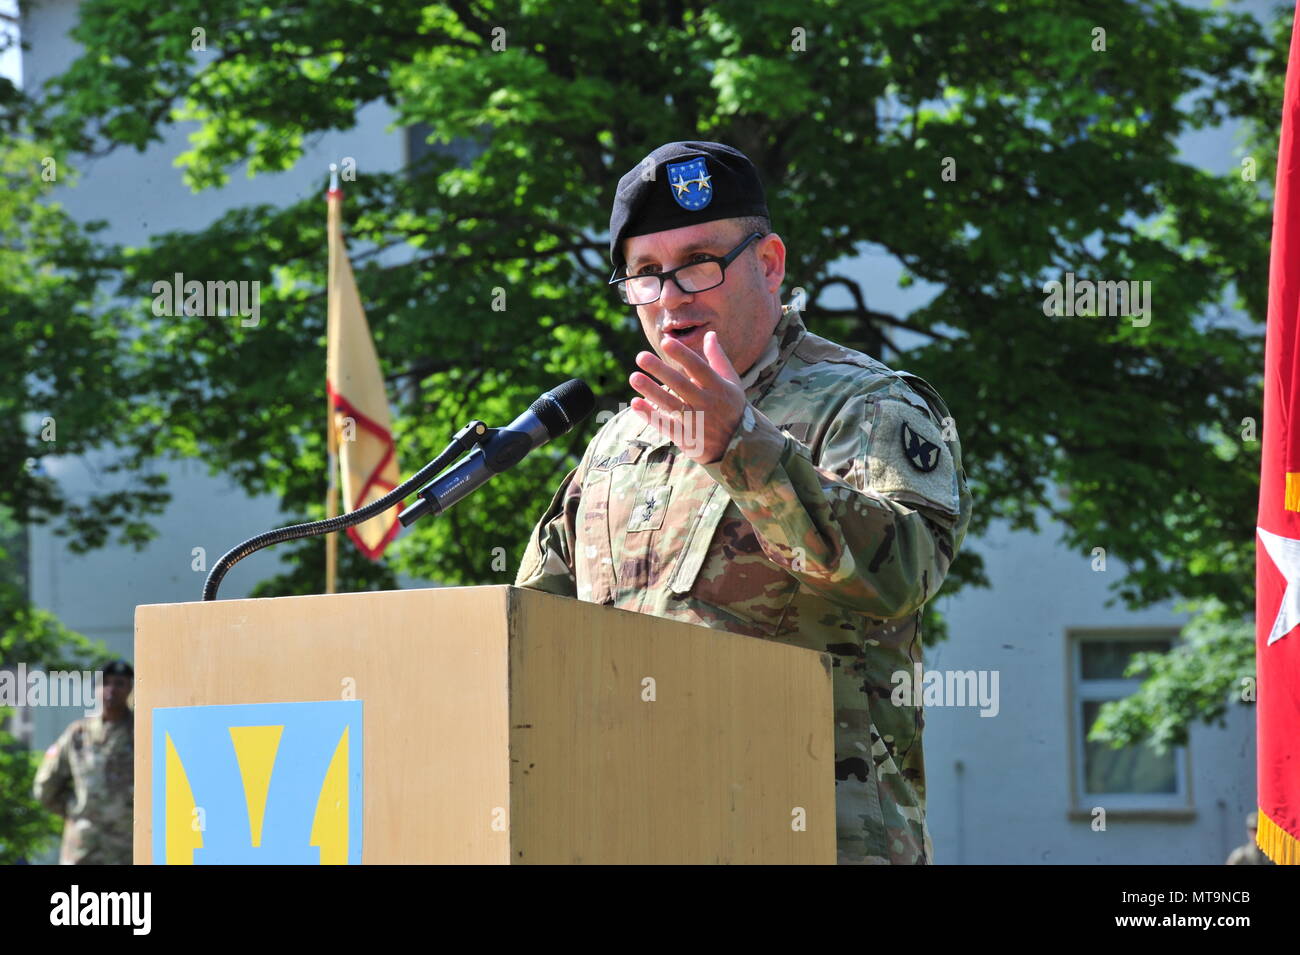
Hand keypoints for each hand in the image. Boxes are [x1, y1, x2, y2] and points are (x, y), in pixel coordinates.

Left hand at [628, 331, 747, 464]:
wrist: (739, 447)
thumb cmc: (732, 408)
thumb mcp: (732, 383)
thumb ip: (718, 359)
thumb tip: (710, 334)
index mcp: (718, 388)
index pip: (698, 368)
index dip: (682, 354)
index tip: (666, 341)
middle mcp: (707, 403)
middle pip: (680, 384)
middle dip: (660, 370)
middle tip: (640, 356)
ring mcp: (695, 422)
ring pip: (670, 404)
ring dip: (651, 391)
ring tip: (633, 377)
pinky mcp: (686, 437)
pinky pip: (665, 425)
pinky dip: (650, 415)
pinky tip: (636, 403)